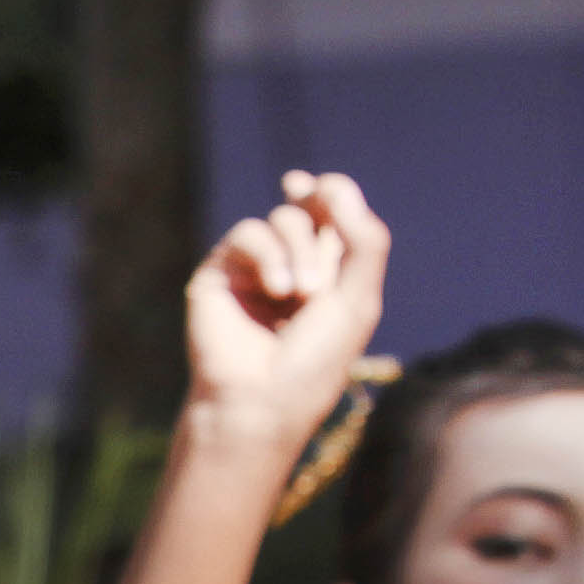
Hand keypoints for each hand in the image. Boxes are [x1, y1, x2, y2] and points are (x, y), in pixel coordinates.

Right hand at [188, 172, 389, 439]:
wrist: (261, 401)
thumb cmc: (315, 362)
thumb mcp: (358, 299)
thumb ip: (363, 238)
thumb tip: (330, 182)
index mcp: (327, 271)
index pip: (333, 213)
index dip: (334, 194)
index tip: (330, 195)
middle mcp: (289, 265)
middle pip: (309, 209)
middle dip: (319, 234)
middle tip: (317, 283)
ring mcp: (253, 269)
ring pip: (282, 219)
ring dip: (298, 249)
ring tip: (299, 293)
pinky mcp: (219, 275)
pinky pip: (247, 233)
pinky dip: (268, 253)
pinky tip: (276, 289)